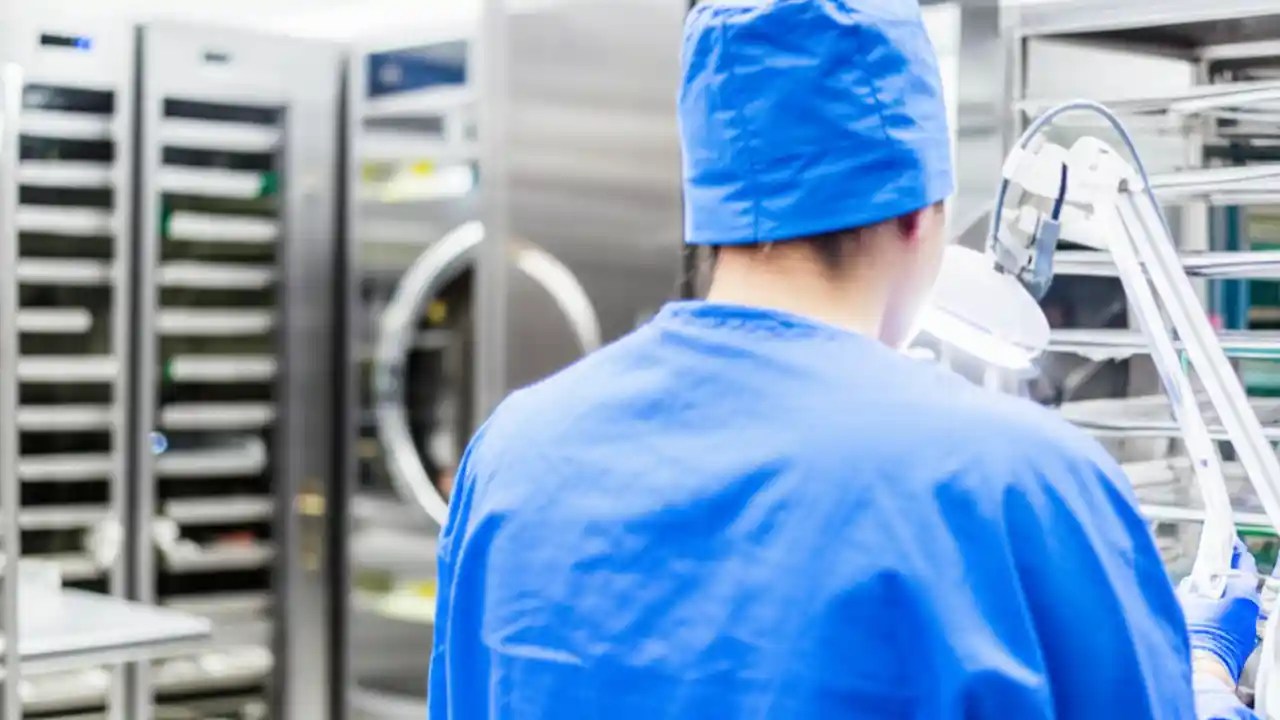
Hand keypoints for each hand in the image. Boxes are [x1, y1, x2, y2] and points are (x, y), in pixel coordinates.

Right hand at [1180, 539, 1261, 684]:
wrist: (1204, 669)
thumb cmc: (1195, 633)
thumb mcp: (1186, 600)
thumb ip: (1191, 586)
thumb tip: (1192, 581)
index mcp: (1242, 593)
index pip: (1243, 562)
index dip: (1233, 548)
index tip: (1226, 539)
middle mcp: (1251, 608)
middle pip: (1243, 581)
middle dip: (1229, 571)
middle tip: (1214, 563)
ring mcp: (1250, 625)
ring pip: (1241, 598)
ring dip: (1226, 590)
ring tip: (1207, 586)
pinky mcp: (1245, 640)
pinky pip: (1237, 615)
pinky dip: (1226, 607)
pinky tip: (1209, 609)